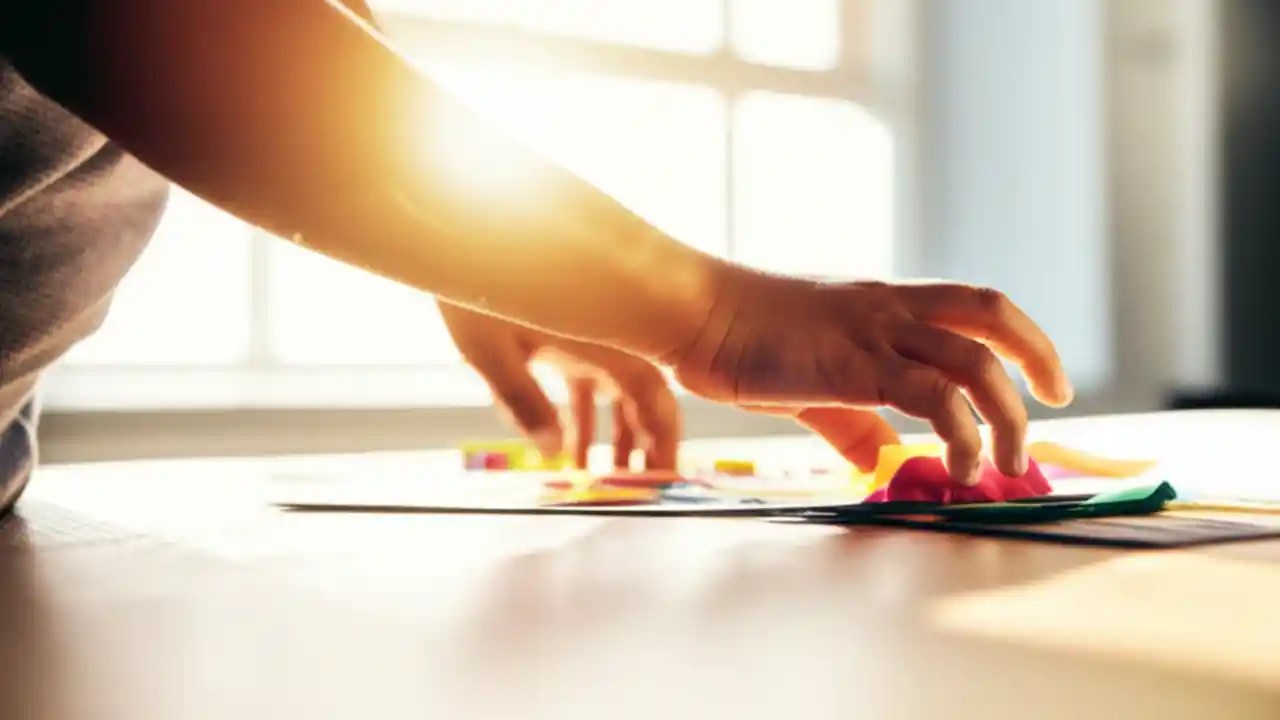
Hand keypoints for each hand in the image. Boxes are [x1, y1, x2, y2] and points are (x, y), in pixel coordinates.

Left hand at [440, 302, 679, 469]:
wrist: (455, 225)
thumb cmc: (473, 279)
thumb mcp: (490, 347)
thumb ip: (523, 401)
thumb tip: (552, 450)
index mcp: (603, 337)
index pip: (653, 397)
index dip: (664, 440)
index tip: (665, 477)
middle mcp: (602, 336)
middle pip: (639, 398)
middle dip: (640, 447)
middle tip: (637, 488)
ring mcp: (581, 335)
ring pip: (610, 393)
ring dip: (606, 437)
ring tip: (594, 480)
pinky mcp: (557, 333)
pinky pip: (580, 381)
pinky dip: (577, 416)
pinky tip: (560, 449)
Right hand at [669, 269, 1071, 485]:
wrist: (695, 311)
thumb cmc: (741, 338)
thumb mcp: (810, 380)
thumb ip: (853, 420)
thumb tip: (882, 462)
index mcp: (884, 302)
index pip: (975, 305)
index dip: (1023, 336)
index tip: (1043, 378)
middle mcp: (890, 308)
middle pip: (992, 315)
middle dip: (1038, 356)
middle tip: (1056, 402)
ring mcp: (875, 333)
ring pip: (974, 362)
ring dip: (1008, 415)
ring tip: (1011, 463)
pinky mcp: (855, 365)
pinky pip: (932, 396)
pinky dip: (961, 433)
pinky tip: (960, 466)